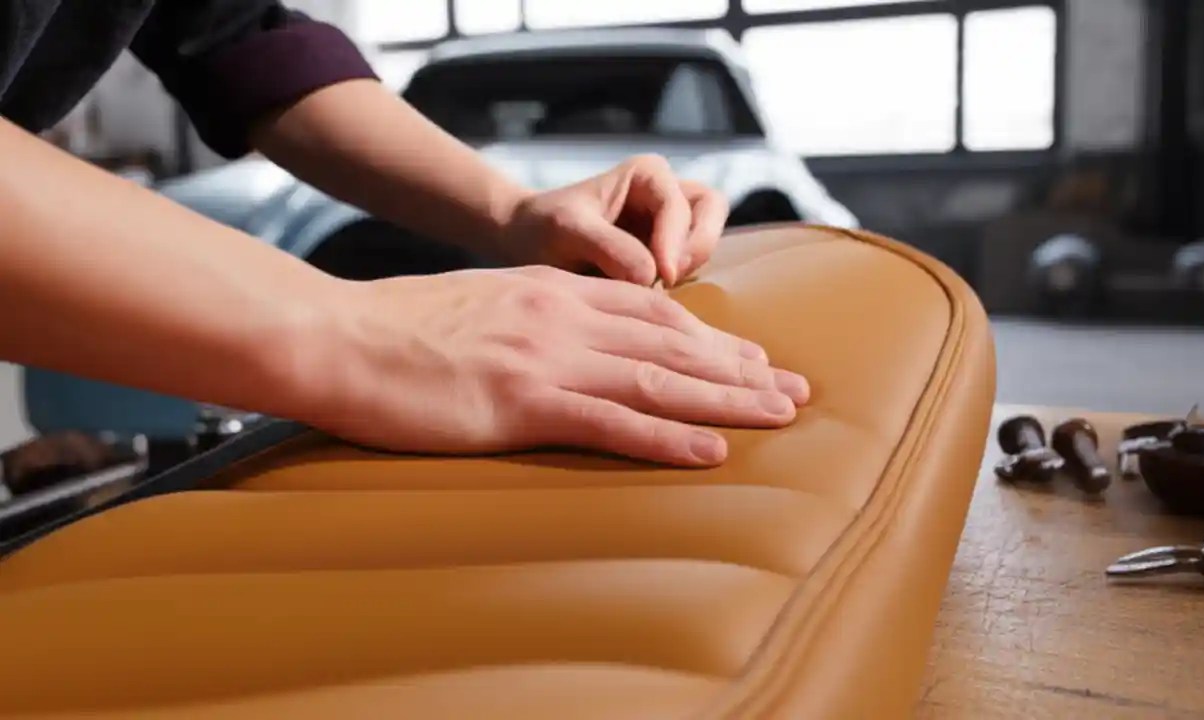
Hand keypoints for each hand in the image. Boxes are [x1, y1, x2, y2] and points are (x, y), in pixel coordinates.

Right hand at [304, 266, 808, 466]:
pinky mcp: (519, 402)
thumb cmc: (393, 329)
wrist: (334, 334)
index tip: (752, 358)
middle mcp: (561, 316)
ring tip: (779, 415)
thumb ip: (528, 320)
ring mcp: (544, 358)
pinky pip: (610, 422)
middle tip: (795, 389)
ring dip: (726, 399)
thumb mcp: (476, 308)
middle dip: (740, 367)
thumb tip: (557, 350)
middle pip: (672, 342)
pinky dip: (667, 438)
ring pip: (657, 379)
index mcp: (551, 291)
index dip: (710, 337)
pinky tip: (710, 451)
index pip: (652, 311)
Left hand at [499, 155, 726, 286]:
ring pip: (707, 238)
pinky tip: (653, 299)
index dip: (675, 238)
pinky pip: (692, 264)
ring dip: (691, 265)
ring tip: (658, 290)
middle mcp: (666, 193)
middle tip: (671, 280)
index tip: (662, 275)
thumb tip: (650, 274)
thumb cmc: (543, 227)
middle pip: (711, 210)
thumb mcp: (566, 229)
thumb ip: (607, 246)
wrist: (526, 244)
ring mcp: (671, 224)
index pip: (680, 203)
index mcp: (646, 174)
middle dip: (697, 246)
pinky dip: (682, 281)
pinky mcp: (668, 253)